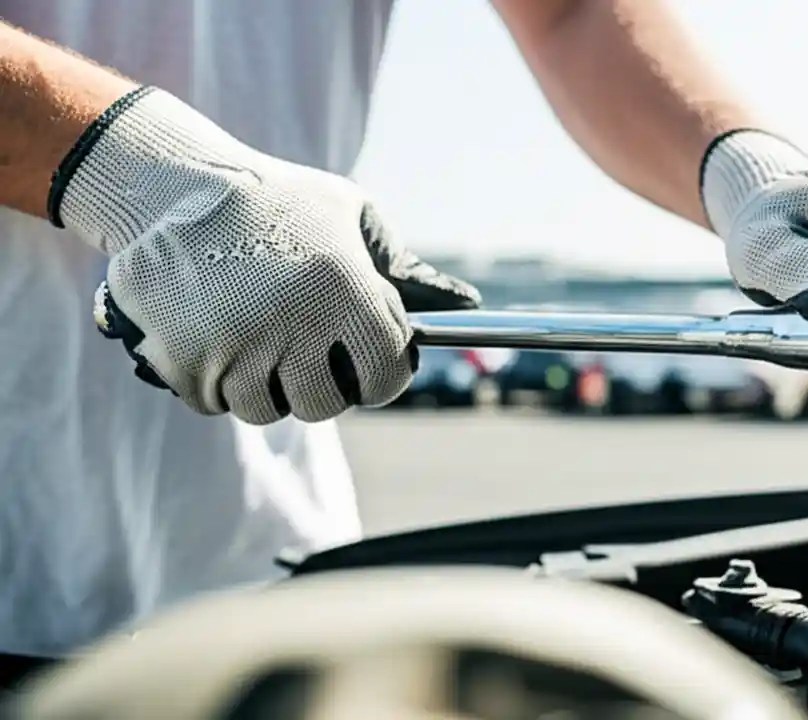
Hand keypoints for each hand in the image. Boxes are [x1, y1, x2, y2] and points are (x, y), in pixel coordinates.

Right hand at [56, 87, 479, 423]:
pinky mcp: (183, 360)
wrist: (173, 184)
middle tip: (304, 348)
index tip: (368, 365)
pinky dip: (216, 381)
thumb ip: (406, 269)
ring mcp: (235, 346)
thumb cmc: (281, 202)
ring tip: (256, 335)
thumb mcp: (353, 216)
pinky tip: (217, 337)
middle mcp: (295, 324)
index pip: (385, 376)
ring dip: (265, 384)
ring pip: (265, 408)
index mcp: (345, 288)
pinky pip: (213, 402)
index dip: (381, 376)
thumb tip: (468, 306)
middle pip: (323, 403)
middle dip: (320, 383)